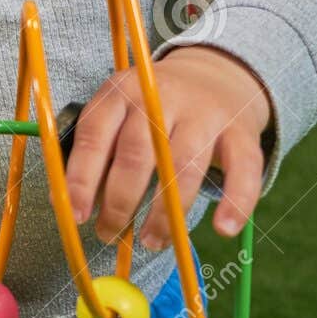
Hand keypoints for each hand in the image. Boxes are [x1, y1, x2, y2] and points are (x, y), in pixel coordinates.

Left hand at [64, 45, 270, 249]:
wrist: (213, 76)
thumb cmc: (152, 108)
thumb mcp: (118, 111)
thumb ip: (98, 150)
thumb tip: (75, 205)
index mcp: (120, 92)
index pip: (94, 136)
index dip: (81, 179)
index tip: (75, 216)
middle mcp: (160, 98)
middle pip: (137, 154)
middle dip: (119, 202)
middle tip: (109, 233)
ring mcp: (204, 114)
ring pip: (183, 167)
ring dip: (165, 214)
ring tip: (151, 241)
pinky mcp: (240, 132)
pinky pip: (242, 169)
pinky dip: (235, 202)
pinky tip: (223, 228)